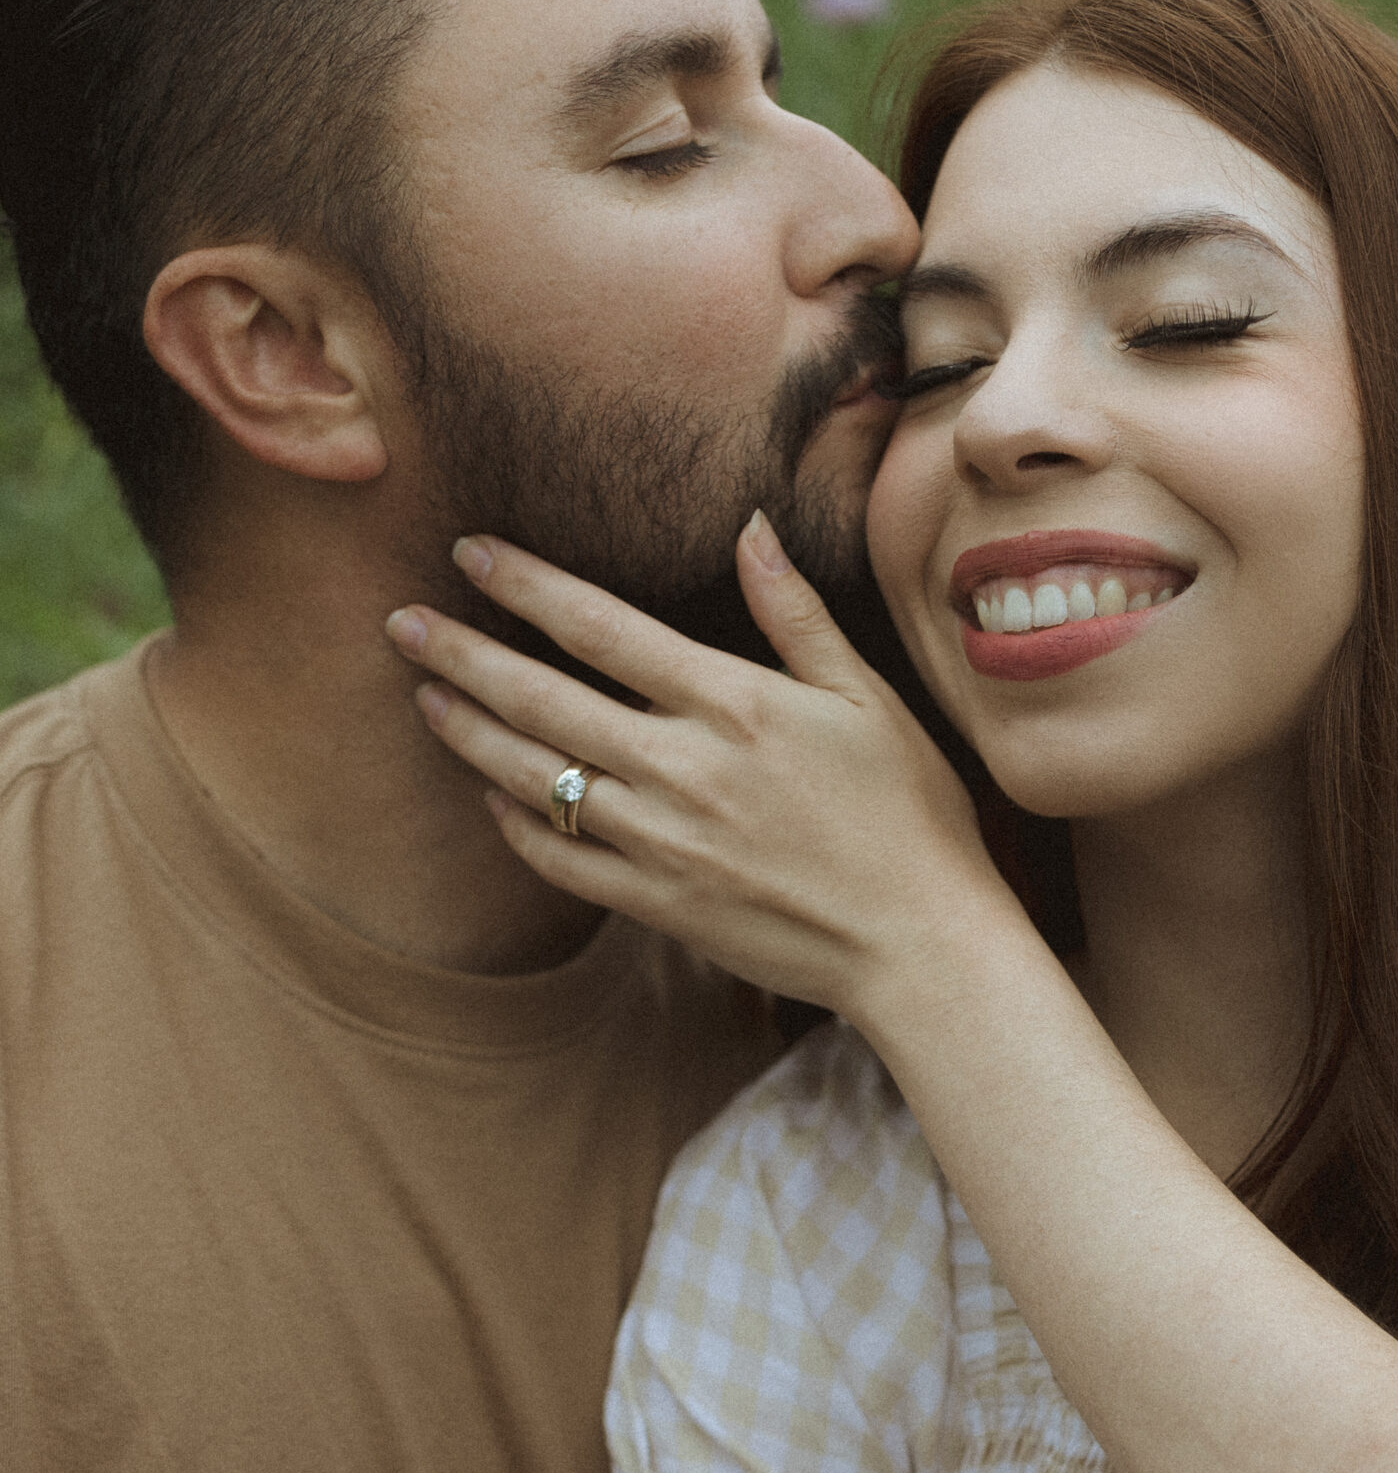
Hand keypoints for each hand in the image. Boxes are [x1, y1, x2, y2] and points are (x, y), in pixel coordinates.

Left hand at [384, 514, 1014, 1021]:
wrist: (921, 944)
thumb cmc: (911, 816)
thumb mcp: (868, 699)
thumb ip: (796, 614)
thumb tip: (749, 527)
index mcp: (732, 703)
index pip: (600, 627)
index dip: (525, 586)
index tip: (470, 554)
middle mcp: (682, 768)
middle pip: (542, 699)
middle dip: (463, 655)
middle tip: (402, 623)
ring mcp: (662, 842)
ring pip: (535, 779)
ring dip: (471, 735)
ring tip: (425, 699)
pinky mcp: (658, 904)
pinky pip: (563, 861)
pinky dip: (518, 828)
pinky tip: (491, 799)